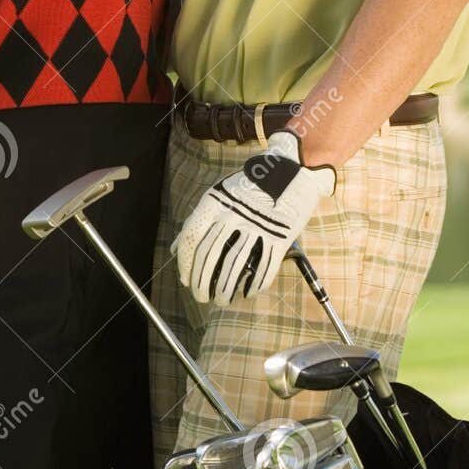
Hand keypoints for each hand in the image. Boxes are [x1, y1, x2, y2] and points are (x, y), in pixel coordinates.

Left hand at [172, 130, 334, 305]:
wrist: (292, 169)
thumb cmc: (250, 186)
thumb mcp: (219, 196)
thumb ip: (198, 223)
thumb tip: (176, 250)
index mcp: (215, 201)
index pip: (192, 238)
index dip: (186, 264)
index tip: (186, 281)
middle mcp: (234, 213)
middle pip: (211, 255)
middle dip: (202, 282)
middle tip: (202, 297)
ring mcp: (259, 224)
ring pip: (235, 264)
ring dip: (226, 288)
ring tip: (222, 300)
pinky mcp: (281, 235)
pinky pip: (265, 266)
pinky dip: (255, 284)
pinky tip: (248, 293)